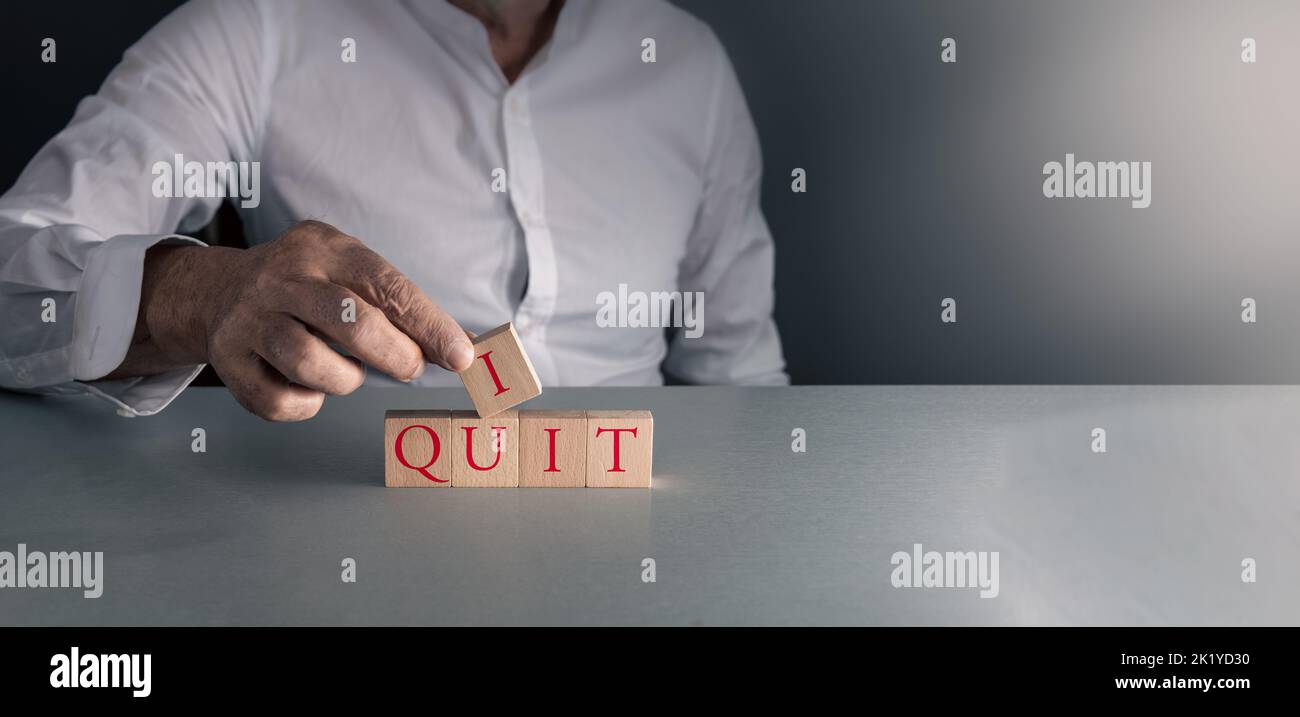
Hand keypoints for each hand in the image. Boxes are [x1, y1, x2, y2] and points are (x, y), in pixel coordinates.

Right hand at [123, 220, 472, 420]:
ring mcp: (249, 318)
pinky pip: (278, 400)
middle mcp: (282, 279)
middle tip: (410, 368)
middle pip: (350, 322)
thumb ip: (399, 304)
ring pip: (309, 362)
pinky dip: (306, 404)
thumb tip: (461, 348)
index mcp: (323, 250)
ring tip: (350, 373)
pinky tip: (312, 387)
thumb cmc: (305, 286)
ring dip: (345, 380)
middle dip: (395, 355)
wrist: (217, 289)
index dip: (429, 325)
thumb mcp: (348, 269)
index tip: (461, 356)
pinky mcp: (228, 359)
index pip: (386, 286)